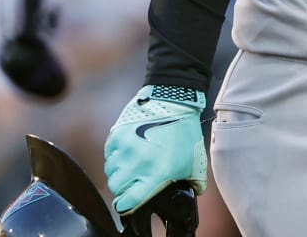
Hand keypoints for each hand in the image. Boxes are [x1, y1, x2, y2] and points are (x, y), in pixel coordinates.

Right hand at [104, 85, 207, 213]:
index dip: (127, 205)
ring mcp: (124, 149)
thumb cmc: (185, 132)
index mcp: (155, 173)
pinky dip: (116, 156)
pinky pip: (109, 154)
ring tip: (133, 164)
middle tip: (134, 180)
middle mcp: (136, 163)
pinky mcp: (116, 136)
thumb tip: (194, 193)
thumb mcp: (196, 161)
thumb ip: (196, 182)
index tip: (130, 202)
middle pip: (116, 187)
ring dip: (119, 171)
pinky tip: (129, 150)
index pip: (128, 201)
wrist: (173, 101)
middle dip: (124, 188)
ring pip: (111, 171)